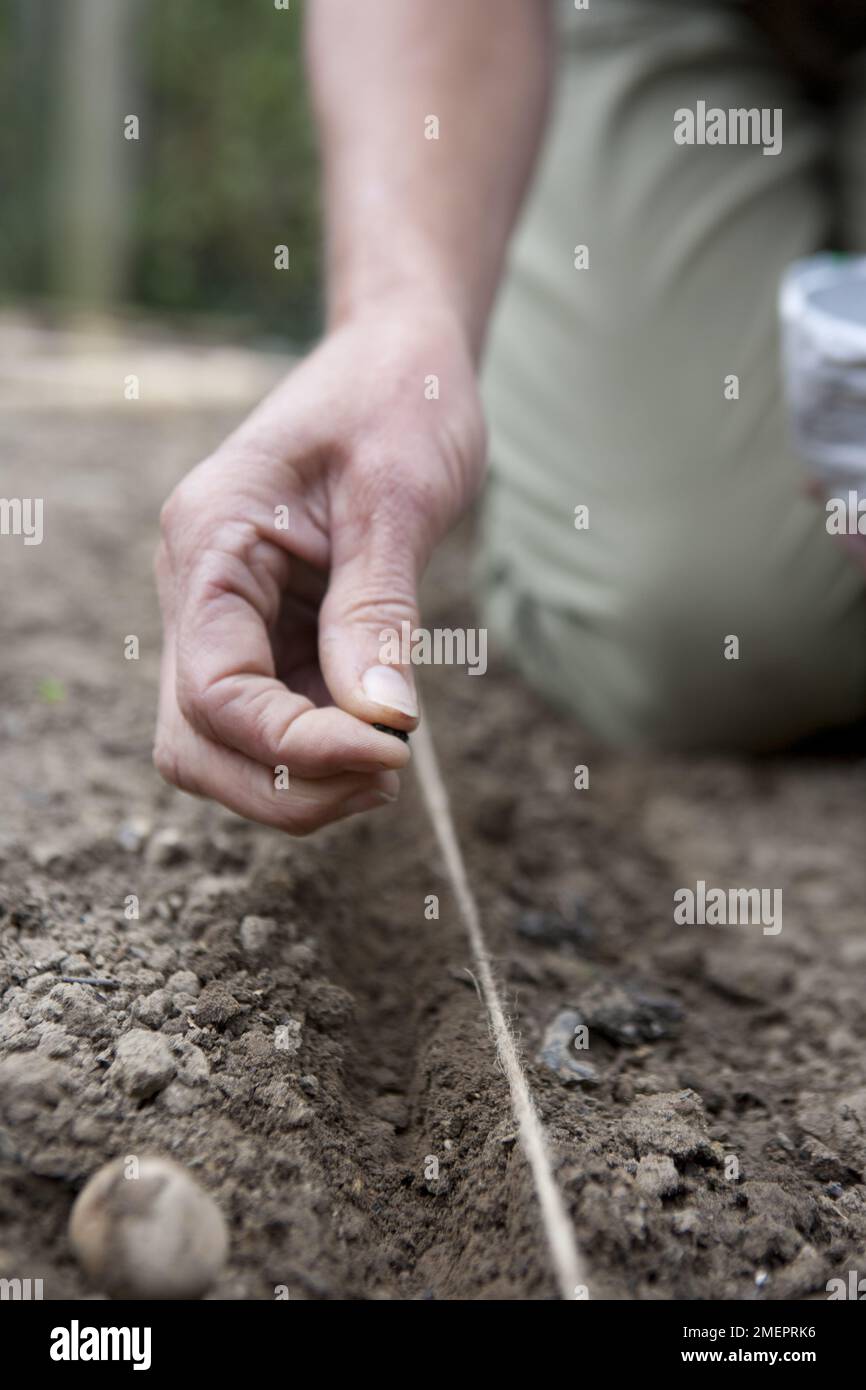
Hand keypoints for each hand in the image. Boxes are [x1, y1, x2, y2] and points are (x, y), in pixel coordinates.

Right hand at [154, 303, 485, 833]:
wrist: (402, 357)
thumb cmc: (399, 399)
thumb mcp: (396, 497)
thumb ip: (377, 611)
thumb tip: (381, 723)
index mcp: (210, 544)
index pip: (214, 693)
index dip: (296, 747)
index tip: (392, 751)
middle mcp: (200, 589)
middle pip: (198, 742)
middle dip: (285, 784)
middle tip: (387, 778)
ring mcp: (228, 616)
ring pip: (227, 745)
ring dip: (301, 777)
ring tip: (392, 759)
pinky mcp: (268, 631)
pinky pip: (274, 717)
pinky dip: (322, 747)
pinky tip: (383, 732)